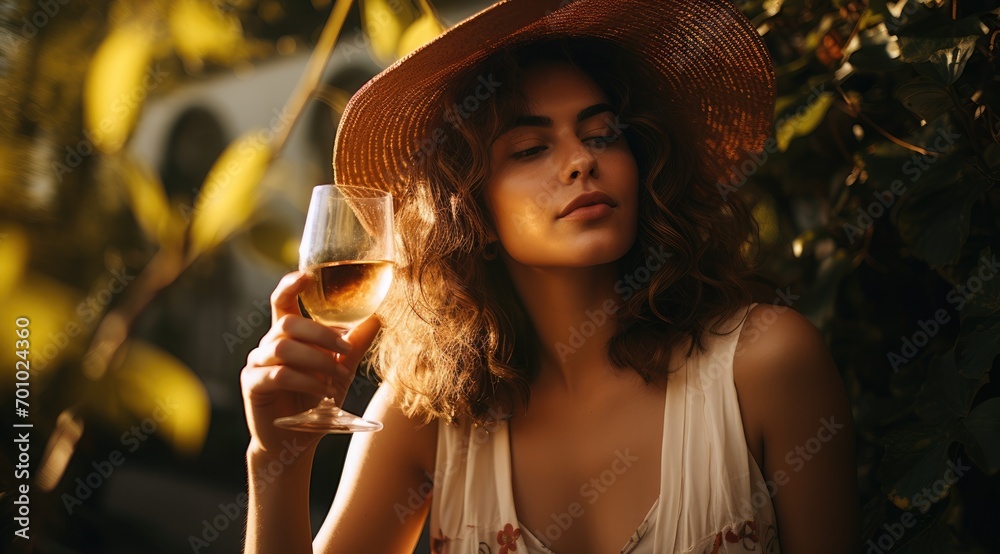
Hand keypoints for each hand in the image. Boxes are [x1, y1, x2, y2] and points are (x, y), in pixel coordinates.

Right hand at [240, 271, 382, 455]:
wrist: (295, 441)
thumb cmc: (316, 401)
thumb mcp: (340, 369)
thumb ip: (354, 344)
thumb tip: (378, 316)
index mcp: (286, 334)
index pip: (282, 300)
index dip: (291, 285)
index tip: (308, 275)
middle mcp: (267, 344)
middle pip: (289, 323)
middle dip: (321, 333)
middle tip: (345, 349)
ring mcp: (257, 364)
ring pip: (283, 348)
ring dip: (317, 360)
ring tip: (339, 377)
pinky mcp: (253, 385)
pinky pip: (279, 374)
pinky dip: (306, 381)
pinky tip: (324, 391)